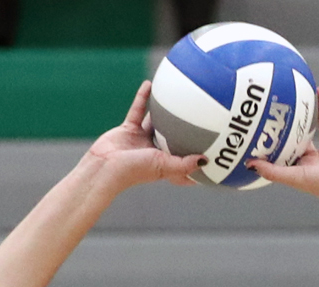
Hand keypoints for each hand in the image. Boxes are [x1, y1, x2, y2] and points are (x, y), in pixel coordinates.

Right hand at [84, 81, 203, 192]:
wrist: (105, 167)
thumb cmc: (134, 171)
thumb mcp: (164, 167)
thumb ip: (184, 164)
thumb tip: (206, 160)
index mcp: (165, 163)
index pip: (185, 160)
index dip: (198, 155)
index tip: (213, 149)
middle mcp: (155, 151)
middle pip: (173, 137)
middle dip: (185, 129)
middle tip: (201, 113)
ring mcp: (141, 139)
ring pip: (156, 121)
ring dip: (164, 109)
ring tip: (177, 94)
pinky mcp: (128, 129)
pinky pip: (138, 110)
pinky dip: (142, 98)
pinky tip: (150, 84)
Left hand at [245, 88, 318, 205]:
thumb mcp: (294, 176)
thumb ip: (272, 171)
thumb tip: (249, 164)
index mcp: (303, 164)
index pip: (289, 145)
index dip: (283, 133)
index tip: (275, 117)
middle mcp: (316, 157)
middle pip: (307, 133)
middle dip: (302, 117)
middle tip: (296, 99)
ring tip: (317, 91)